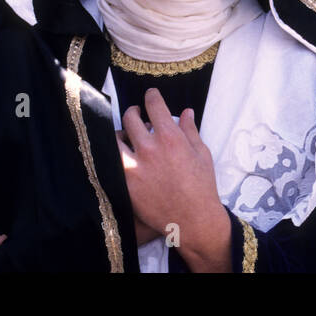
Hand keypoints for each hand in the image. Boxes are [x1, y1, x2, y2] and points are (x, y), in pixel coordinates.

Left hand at [118, 88, 229, 271]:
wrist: (193, 220)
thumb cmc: (202, 186)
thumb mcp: (202, 154)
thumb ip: (190, 130)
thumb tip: (185, 111)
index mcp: (171, 137)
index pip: (154, 105)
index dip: (151, 96)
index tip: (150, 95)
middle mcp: (150, 148)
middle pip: (131, 118)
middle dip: (134, 111)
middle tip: (136, 113)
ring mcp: (134, 167)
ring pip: (115, 139)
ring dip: (120, 132)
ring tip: (125, 135)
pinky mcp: (126, 184)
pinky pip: (113, 162)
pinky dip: (116, 155)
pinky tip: (122, 156)